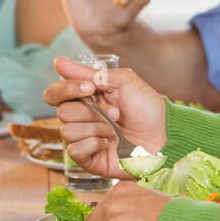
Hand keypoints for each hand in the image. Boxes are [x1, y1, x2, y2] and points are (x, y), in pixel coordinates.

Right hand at [43, 56, 167, 178]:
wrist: (164, 135)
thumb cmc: (147, 107)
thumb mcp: (122, 81)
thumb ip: (88, 73)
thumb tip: (58, 62)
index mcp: (86, 98)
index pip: (55, 93)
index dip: (67, 89)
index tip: (90, 88)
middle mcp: (81, 118)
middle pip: (62, 112)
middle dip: (92, 111)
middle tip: (116, 113)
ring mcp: (84, 139)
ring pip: (67, 131)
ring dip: (97, 127)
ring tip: (116, 129)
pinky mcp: (88, 159)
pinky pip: (73, 150)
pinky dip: (92, 144)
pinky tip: (108, 143)